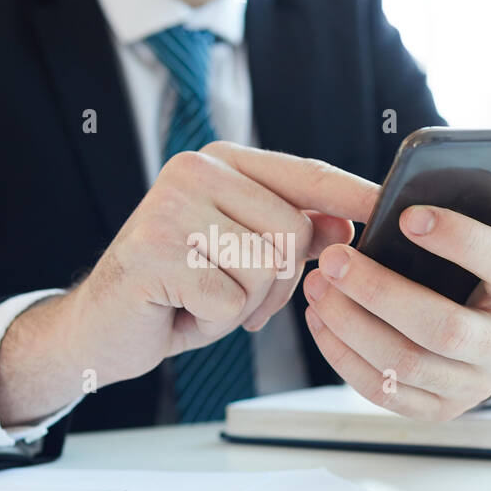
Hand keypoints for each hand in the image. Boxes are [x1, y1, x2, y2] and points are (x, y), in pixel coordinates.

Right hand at [0, 142, 377, 424]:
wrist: (100, 329)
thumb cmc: (177, 292)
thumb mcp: (243, 258)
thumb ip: (294, 234)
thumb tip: (350, 226)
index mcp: (220, 162)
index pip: (305, 174)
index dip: (352, 194)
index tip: (389, 206)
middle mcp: (194, 170)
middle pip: (293, 230)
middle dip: (276, 282)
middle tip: (234, 297)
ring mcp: (170, 207)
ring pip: (266, 266)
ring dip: (245, 303)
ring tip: (205, 300)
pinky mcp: (154, 252)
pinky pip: (230, 299)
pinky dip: (216, 322)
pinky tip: (181, 311)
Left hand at [302, 198, 490, 421]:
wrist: (487, 349)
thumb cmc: (483, 284)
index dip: (460, 240)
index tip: (407, 216)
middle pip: (442, 326)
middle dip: (379, 291)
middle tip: (334, 259)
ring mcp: (471, 386)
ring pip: (404, 362)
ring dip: (350, 323)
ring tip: (318, 286)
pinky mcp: (435, 410)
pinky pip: (382, 390)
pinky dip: (343, 355)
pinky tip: (320, 319)